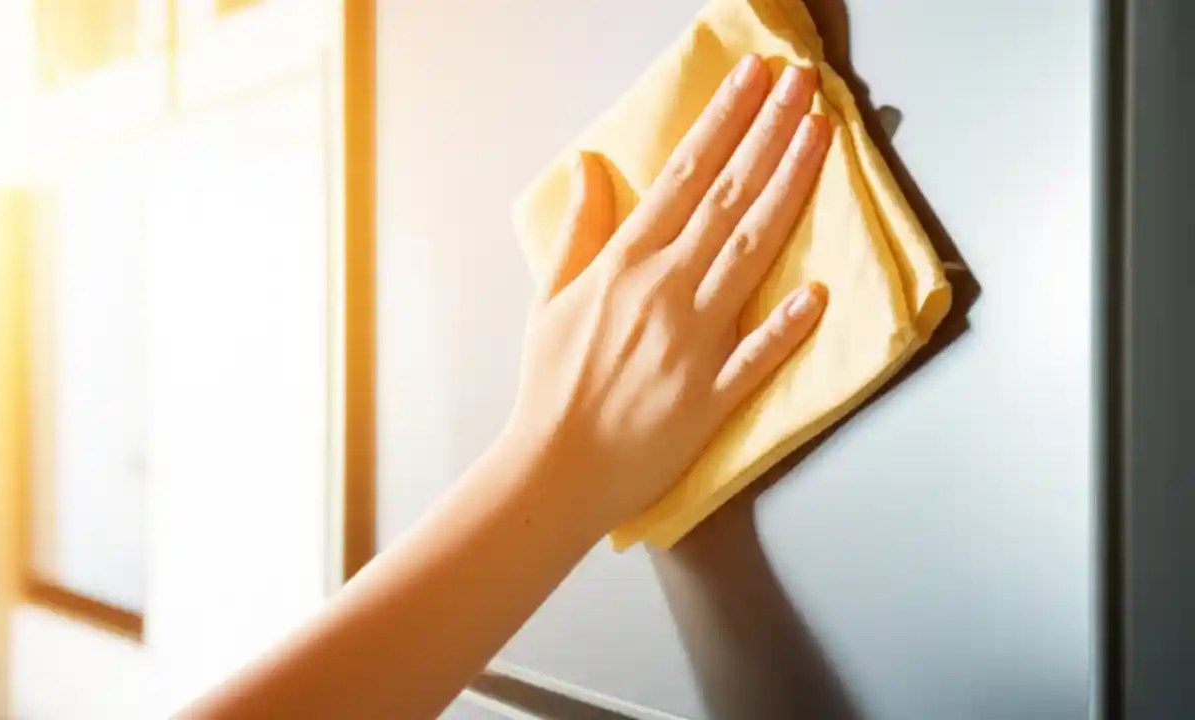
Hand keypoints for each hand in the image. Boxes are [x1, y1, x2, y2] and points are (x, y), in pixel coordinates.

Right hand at [504, 56, 832, 534]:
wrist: (553, 470)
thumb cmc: (549, 385)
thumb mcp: (549, 298)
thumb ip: (579, 230)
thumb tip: (589, 165)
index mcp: (623, 265)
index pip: (682, 175)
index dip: (722, 120)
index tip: (752, 77)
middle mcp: (663, 290)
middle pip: (727, 198)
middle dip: (768, 133)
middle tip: (803, 83)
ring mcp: (692, 342)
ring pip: (750, 254)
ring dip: (789, 191)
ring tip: (819, 138)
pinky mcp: (711, 394)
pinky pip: (756, 356)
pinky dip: (785, 326)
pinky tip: (818, 292)